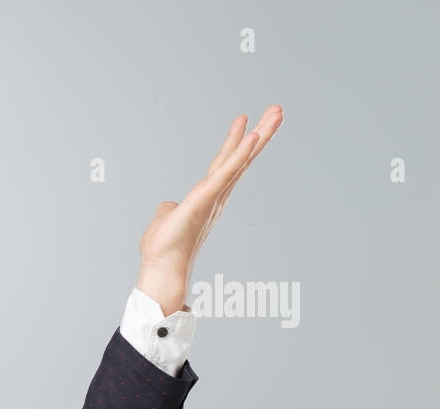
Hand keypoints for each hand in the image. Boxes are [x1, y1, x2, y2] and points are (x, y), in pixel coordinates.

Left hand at [136, 105, 282, 313]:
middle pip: (241, 158)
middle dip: (260, 133)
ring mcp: (214, 196)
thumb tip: (167, 206)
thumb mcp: (166, 219)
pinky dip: (239, 155)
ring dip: (258, 135)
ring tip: (275, 113)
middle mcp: (217, 195)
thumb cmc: (164, 249)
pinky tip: (251, 137)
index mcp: (208, 196)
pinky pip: (225, 172)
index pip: (226, 164)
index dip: (237, 143)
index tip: (248, 123)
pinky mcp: (205, 198)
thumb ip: (169, 209)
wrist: (162, 268)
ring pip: (239, 160)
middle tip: (278, 110)